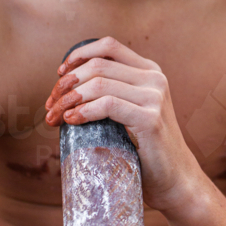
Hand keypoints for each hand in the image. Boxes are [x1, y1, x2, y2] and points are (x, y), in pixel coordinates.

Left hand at [44, 36, 199, 212]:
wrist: (175, 179)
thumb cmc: (145, 148)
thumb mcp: (130, 110)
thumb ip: (111, 92)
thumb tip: (65, 85)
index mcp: (149, 70)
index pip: (108, 46)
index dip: (79, 55)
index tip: (59, 74)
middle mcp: (154, 78)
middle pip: (98, 65)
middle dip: (67, 83)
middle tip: (51, 105)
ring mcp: (154, 97)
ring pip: (99, 83)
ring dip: (69, 99)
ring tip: (55, 116)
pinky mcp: (150, 118)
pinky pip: (108, 104)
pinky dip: (84, 110)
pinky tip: (71, 121)